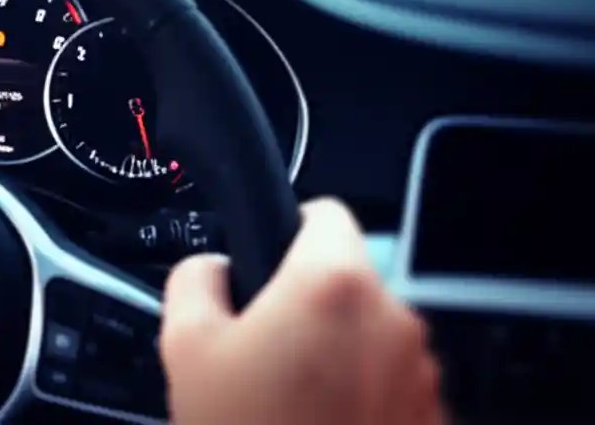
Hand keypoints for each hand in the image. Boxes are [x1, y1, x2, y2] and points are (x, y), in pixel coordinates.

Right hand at [159, 198, 443, 424]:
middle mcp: (391, 318)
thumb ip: (196, 279)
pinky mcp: (431, 415)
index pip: (324, 211)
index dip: (287, 230)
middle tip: (259, 349)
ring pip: (368, 334)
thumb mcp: (184, 346)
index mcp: (331, 284)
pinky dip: (358, 395)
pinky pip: (388, 384)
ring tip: (286, 400)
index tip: (268, 260)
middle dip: (305, 304)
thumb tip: (213, 269)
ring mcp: (420, 372)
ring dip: (334, 352)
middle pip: (345, 279)